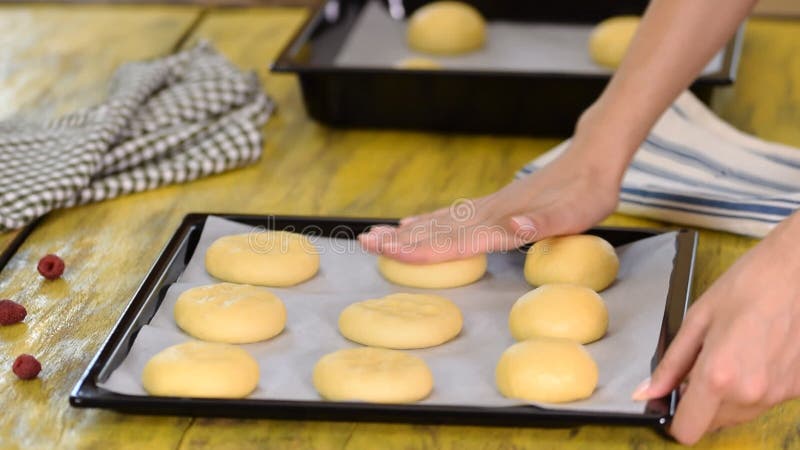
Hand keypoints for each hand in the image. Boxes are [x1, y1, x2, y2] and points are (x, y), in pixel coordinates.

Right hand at [358, 129, 625, 262]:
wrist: (593, 160)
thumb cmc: (588, 194)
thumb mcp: (574, 213)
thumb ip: (543, 222)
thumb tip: (514, 225)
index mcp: (502, 223)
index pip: (452, 241)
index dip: (418, 250)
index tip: (386, 250)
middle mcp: (488, 214)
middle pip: (434, 231)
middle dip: (398, 240)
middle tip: (363, 242)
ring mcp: (488, 207)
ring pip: (438, 222)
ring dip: (406, 231)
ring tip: (376, 233)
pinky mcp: (494, 204)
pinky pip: (451, 216)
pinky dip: (427, 221)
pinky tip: (414, 223)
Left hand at [632, 213, 799, 444]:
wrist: (797, 271)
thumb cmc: (747, 286)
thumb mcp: (697, 319)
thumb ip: (670, 363)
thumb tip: (646, 392)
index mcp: (718, 376)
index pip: (687, 430)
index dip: (674, 419)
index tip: (671, 401)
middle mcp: (749, 393)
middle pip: (711, 425)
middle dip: (699, 403)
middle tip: (700, 367)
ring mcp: (777, 394)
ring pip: (737, 416)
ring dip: (725, 398)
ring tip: (729, 356)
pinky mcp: (796, 390)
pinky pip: (762, 403)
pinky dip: (752, 389)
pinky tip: (753, 356)